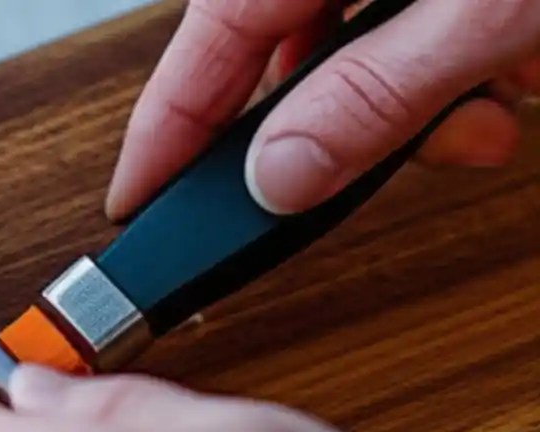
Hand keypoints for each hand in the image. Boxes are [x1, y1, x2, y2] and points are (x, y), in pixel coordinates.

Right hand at [105, 0, 539, 216]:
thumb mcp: (488, 10)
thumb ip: (376, 96)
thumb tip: (283, 174)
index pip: (203, 56)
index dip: (163, 141)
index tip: (136, 206)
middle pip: (282, 62)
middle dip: (330, 134)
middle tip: (349, 188)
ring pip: (358, 55)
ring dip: (414, 110)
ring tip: (485, 120)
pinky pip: (418, 32)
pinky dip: (460, 71)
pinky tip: (512, 76)